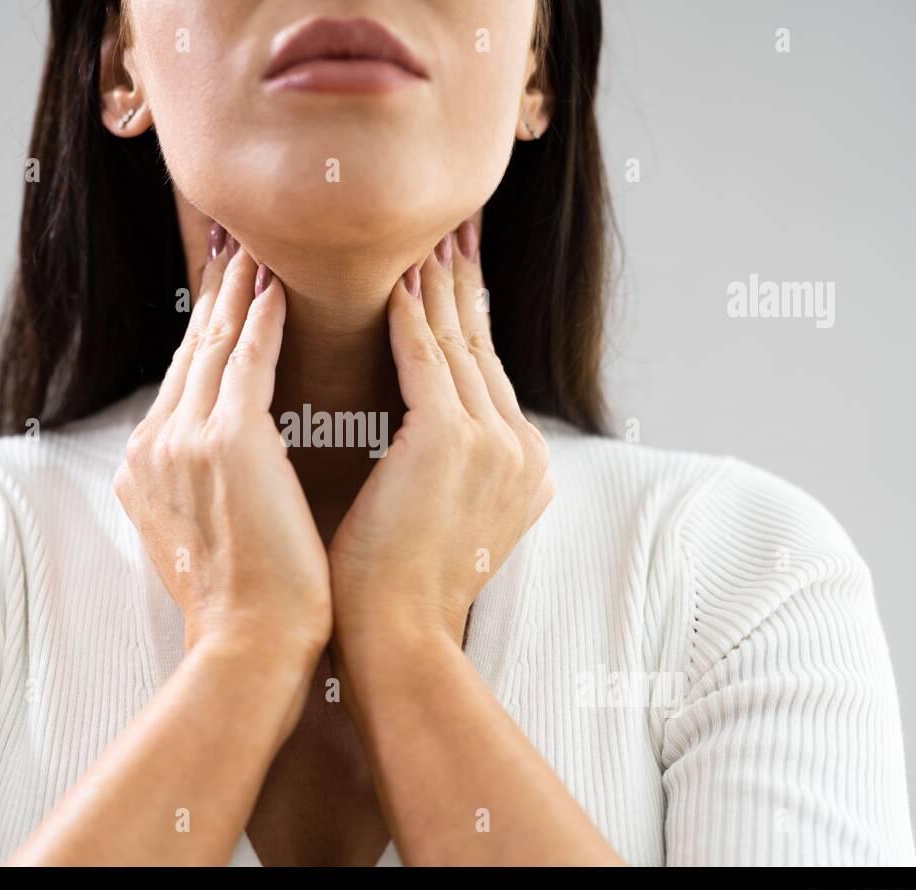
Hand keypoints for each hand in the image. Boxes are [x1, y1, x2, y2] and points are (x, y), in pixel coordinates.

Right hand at [114, 230, 330, 661]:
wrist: (251, 646)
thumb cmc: (248, 603)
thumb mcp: (208, 533)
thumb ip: (205, 485)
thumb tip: (232, 462)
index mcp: (145, 467)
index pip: (181, 379)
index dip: (202, 328)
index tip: (222, 286)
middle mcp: (152, 445)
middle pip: (188, 349)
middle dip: (215, 292)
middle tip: (232, 238)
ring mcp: (181, 440)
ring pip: (213, 344)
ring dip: (239, 290)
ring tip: (258, 245)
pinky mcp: (224, 441)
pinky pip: (246, 360)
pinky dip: (262, 320)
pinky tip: (279, 286)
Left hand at [329, 218, 553, 646]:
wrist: (396, 637)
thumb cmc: (397, 586)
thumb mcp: (438, 514)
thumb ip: (445, 462)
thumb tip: (419, 426)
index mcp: (522, 466)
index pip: (488, 372)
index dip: (469, 315)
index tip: (453, 268)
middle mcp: (521, 448)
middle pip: (482, 345)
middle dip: (461, 282)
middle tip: (452, 225)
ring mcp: (495, 441)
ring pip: (457, 342)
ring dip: (433, 284)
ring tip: (422, 235)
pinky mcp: (454, 440)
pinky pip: (426, 357)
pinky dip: (407, 316)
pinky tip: (393, 280)